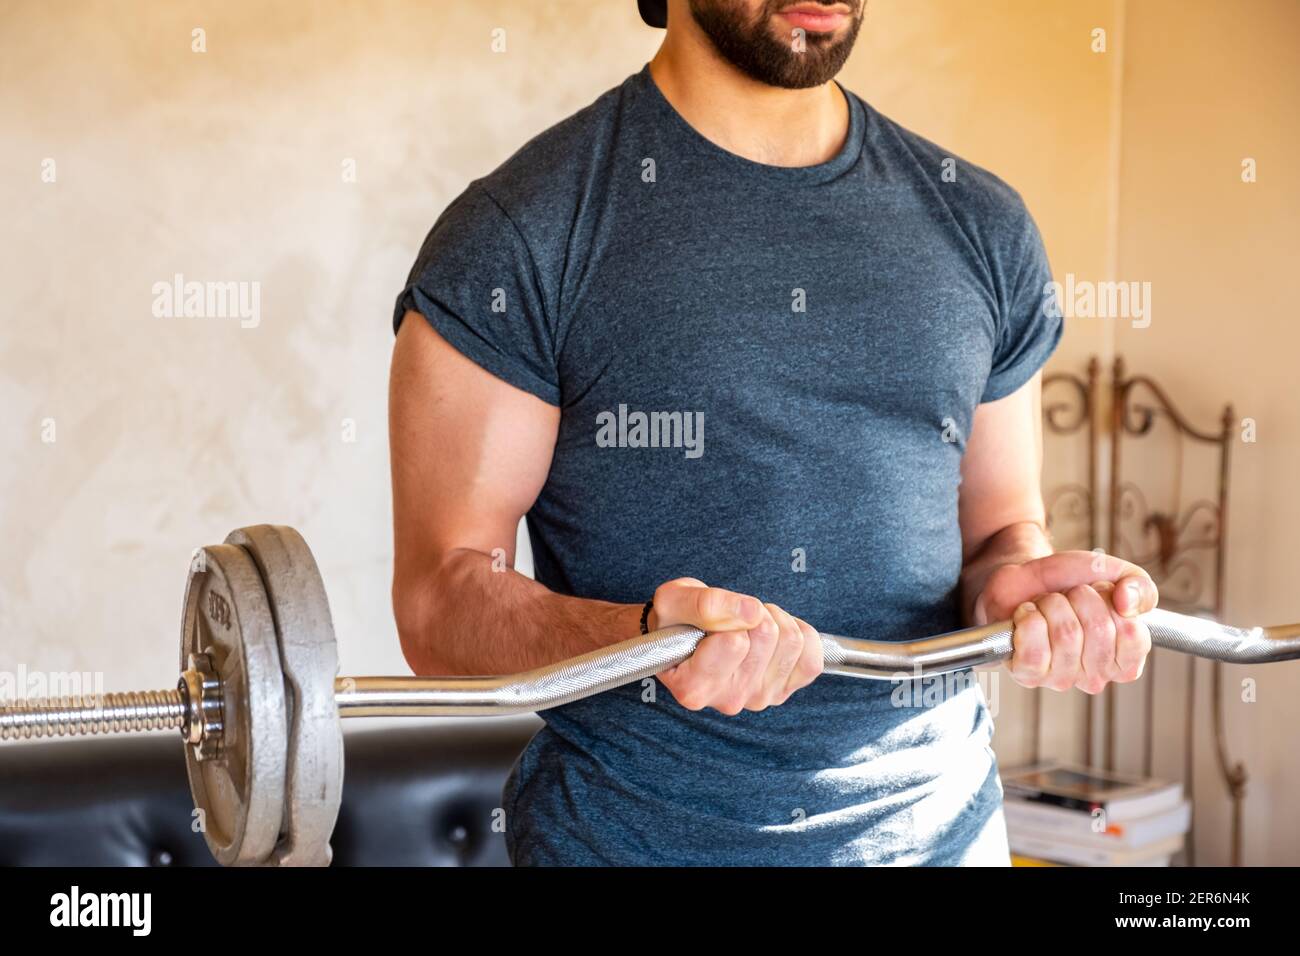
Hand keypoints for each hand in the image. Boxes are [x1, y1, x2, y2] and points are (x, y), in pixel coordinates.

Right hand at [649, 578, 822, 714]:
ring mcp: (758, 698)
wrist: (685, 637)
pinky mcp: (783, 691)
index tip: (712, 619)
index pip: (735, 641)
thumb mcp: (674, 600)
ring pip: (791, 641)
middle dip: (753, 613)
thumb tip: (752, 611)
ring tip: (747, 624)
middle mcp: (728, 700)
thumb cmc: (676, 621)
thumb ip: (706, 605)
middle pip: (766, 635)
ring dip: (773, 619)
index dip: (728, 614)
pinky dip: (798, 632)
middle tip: (732, 618)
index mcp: (694, 686)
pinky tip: (772, 635)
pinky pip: (812, 657)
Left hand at [973, 551, 1158, 693]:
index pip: (1133, 634)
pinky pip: (1035, 649)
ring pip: (1066, 634)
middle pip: (1099, 630)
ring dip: (1051, 604)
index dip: (1111, 600)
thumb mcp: (1114, 574)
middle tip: (1068, 597)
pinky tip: (1028, 615)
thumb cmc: (1069, 583)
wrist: (1025, 579)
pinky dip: (1028, 618)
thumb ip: (1140, 587)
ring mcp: (1062, 678)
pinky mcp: (1029, 675)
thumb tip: (1128, 603)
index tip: (1098, 592)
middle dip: (1079, 597)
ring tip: (1046, 605)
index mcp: (1124, 660)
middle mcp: (1096, 676)